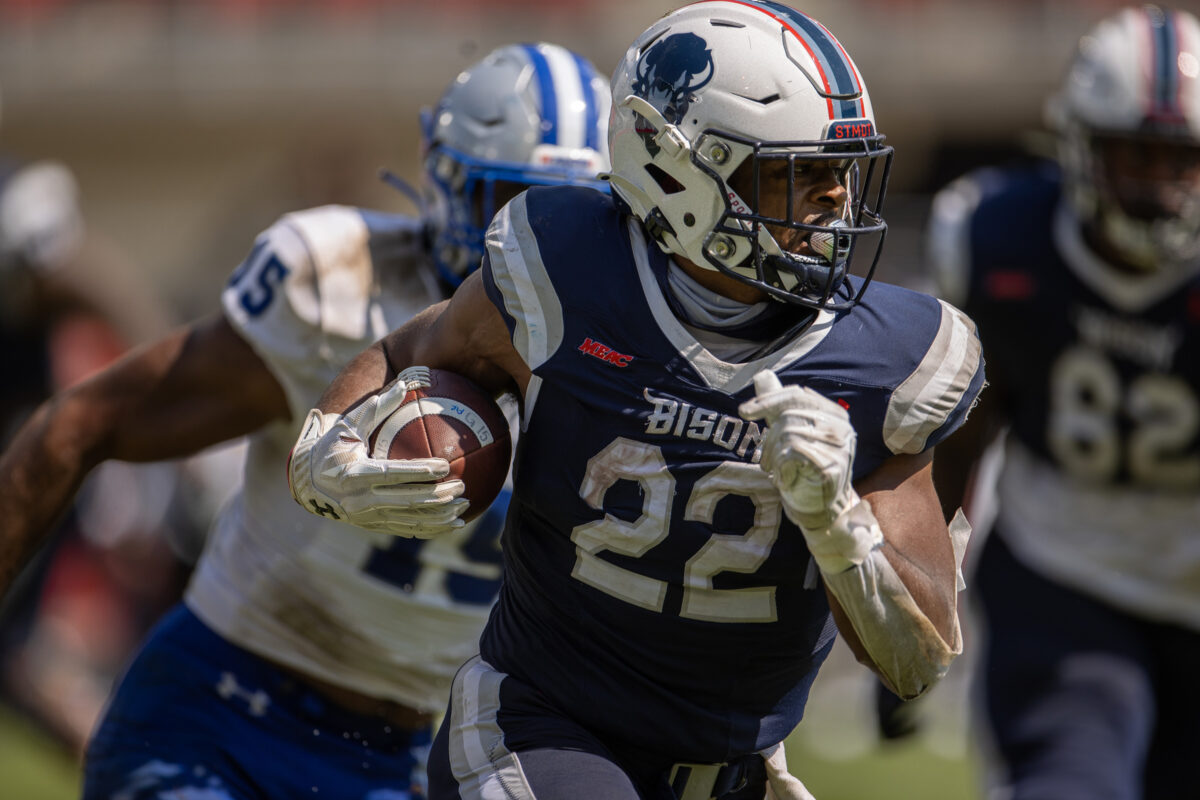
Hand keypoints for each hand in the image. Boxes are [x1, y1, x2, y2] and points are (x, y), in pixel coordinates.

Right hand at [287, 367, 468, 537]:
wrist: (305, 483)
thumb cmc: (331, 447)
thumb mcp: (349, 425)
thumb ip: (378, 407)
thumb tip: (405, 383)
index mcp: (355, 473)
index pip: (393, 473)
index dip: (419, 472)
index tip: (445, 466)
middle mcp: (362, 499)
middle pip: (407, 500)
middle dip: (438, 495)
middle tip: (462, 485)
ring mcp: (368, 517)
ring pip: (411, 519)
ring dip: (441, 515)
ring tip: (466, 506)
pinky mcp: (373, 526)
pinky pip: (408, 529)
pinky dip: (432, 528)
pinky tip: (454, 523)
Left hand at [739, 370, 879, 570]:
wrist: (819, 509)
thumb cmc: (802, 468)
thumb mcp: (788, 432)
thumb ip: (778, 405)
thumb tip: (763, 375)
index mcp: (833, 414)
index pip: (796, 394)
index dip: (767, 400)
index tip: (743, 411)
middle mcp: (841, 427)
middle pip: (789, 414)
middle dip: (769, 437)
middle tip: (767, 460)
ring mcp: (840, 447)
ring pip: (788, 433)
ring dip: (774, 455)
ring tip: (778, 470)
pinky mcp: (832, 466)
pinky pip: (793, 452)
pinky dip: (782, 467)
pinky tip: (786, 478)